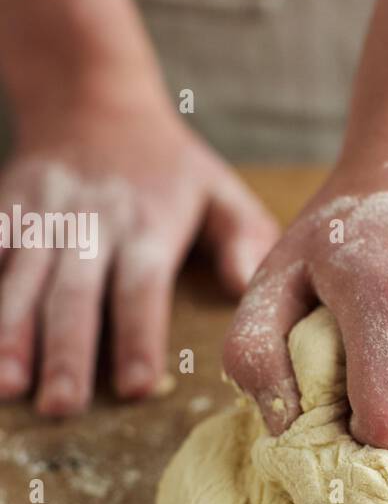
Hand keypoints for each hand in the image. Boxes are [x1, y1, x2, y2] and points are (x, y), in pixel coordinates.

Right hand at [0, 95, 278, 414]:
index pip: (141, 287)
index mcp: (147, 224)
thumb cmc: (166, 164)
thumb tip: (247, 285)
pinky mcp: (5, 210)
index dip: (138, 336)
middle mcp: (90, 223)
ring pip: (22, 280)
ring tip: (8, 387)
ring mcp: (41, 217)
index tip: (135, 386)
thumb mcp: (219, 188)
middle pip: (76, 293)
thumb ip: (242, 238)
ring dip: (11, 334)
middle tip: (61, 406)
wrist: (91, 96)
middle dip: (66, 352)